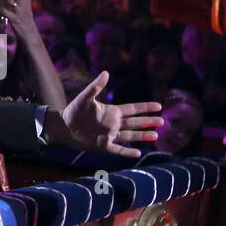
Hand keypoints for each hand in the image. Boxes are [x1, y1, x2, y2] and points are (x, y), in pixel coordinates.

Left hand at [3, 0, 38, 40]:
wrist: (30, 34)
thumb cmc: (28, 20)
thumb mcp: (29, 7)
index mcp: (25, 1)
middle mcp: (23, 4)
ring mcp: (19, 11)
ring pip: (11, 0)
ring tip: (5, 0)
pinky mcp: (15, 19)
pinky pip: (6, 12)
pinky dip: (3, 10)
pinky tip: (1, 11)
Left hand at [46, 71, 162, 158]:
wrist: (63, 127)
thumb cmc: (73, 111)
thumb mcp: (85, 98)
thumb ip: (95, 87)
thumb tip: (106, 73)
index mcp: (112, 111)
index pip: (133, 109)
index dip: (145, 107)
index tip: (159, 106)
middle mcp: (113, 123)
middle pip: (135, 122)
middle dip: (148, 122)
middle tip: (162, 121)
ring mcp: (109, 135)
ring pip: (130, 136)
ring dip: (142, 136)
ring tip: (156, 135)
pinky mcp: (103, 145)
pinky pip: (118, 149)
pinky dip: (127, 151)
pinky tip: (138, 153)